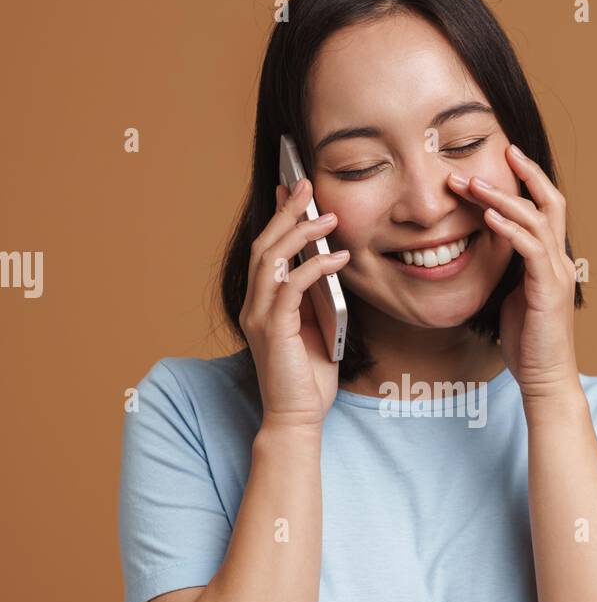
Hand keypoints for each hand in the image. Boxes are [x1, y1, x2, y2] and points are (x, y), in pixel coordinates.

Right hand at [239, 179, 350, 430]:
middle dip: (286, 212)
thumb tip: (330, 262)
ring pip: (272, 259)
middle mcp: (253, 305)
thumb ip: (316, 297)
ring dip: (301, 233)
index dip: (278, 217)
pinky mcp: (273, 329)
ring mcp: (260, 316)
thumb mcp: (316, 327)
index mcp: (261, 304)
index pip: (266, 250)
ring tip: (328, 215)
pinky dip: (315, 267)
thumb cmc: (308, 378)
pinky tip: (338, 257)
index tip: (293, 190)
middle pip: (265, 245)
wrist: (297, 418)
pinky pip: (292, 287)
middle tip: (306, 183)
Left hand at [447, 144, 580, 400]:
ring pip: (535, 220)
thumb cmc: (527, 342)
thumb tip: (488, 248)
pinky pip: (530, 248)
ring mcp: (557, 273)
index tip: (504, 157)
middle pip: (548, 201)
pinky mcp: (548, 289)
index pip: (544, 208)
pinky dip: (509, 228)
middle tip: (496, 151)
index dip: (527, 180)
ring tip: (472, 182)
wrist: (545, 378)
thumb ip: (508, 270)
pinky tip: (488, 216)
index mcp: (551, 260)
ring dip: (502, 198)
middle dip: (522, 174)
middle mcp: (560, 260)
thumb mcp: (512, 296)